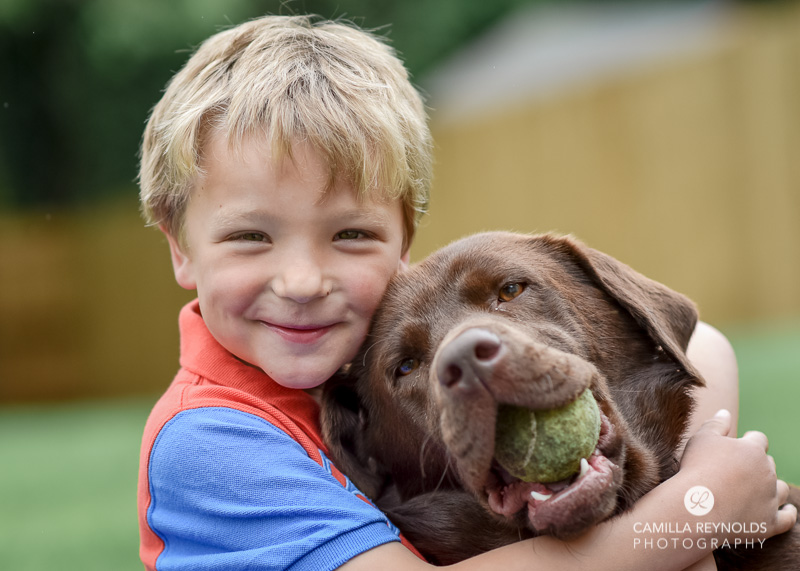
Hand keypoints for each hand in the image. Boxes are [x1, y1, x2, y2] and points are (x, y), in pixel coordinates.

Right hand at [679, 409, 796, 541]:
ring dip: (773, 487)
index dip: (749, 441)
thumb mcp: (701, 439)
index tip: (739, 446)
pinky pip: (788, 517)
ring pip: (781, 489)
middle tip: (739, 470)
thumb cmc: (696, 469)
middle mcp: (767, 472)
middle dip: (758, 465)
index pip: (759, 439)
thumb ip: (715, 424)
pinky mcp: (770, 522)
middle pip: (769, 464)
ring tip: (760, 489)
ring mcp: (770, 498)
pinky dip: (788, 512)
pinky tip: (787, 509)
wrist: (697, 506)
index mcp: (752, 450)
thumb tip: (725, 412)